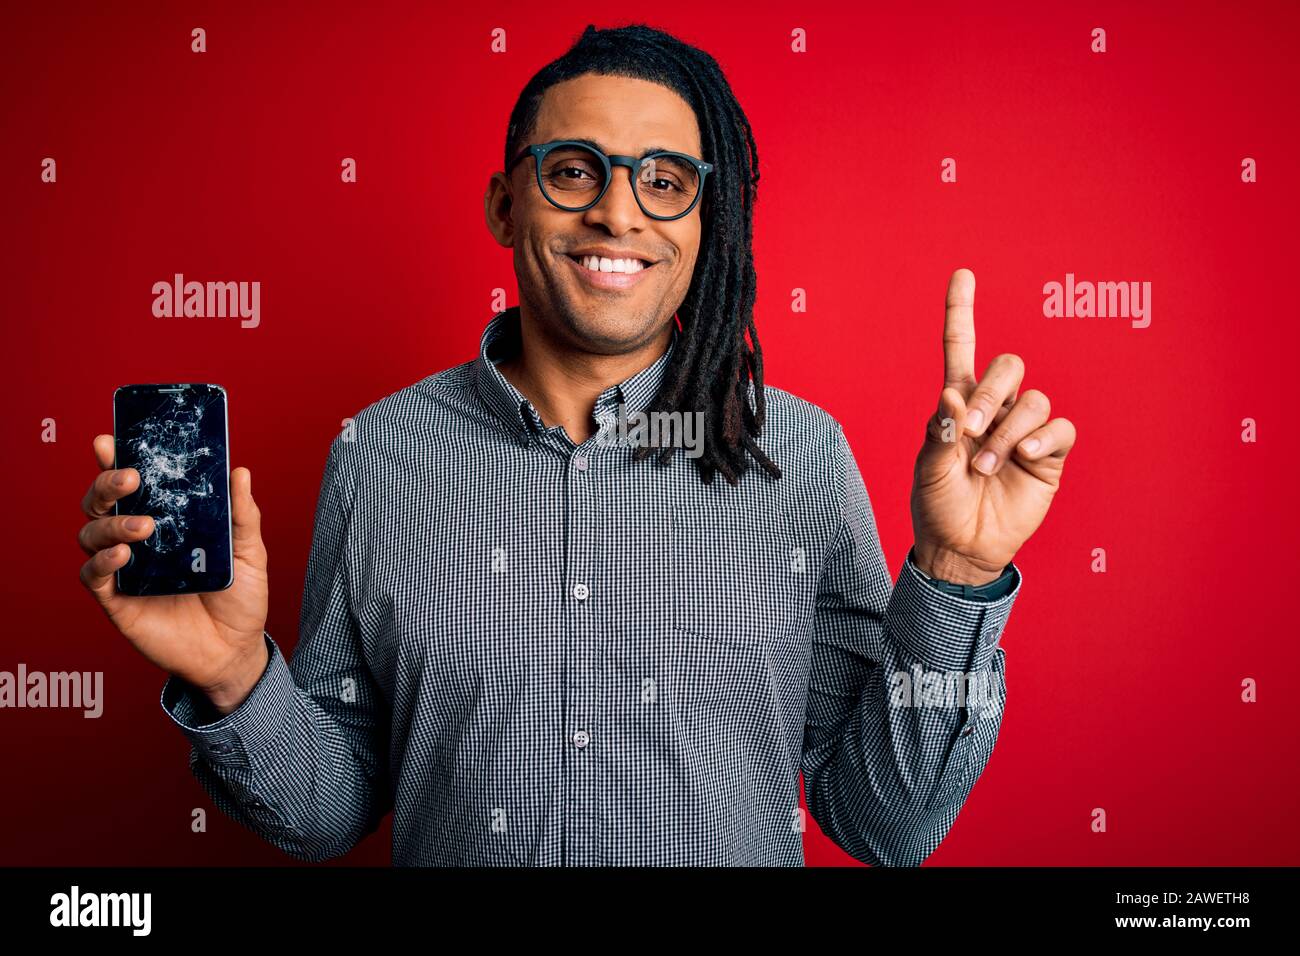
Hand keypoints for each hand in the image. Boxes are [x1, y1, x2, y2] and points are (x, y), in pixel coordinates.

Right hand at [77, 434, 269, 713]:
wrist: (236, 650)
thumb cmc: (240, 598)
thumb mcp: (249, 552)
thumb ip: (242, 514)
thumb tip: (239, 471)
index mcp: (167, 520)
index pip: (134, 485)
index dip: (116, 460)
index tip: (110, 439)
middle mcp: (138, 540)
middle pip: (101, 503)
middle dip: (107, 484)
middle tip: (130, 476)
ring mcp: (125, 569)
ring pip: (92, 534)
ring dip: (111, 523)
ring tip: (143, 525)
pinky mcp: (117, 600)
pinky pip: (94, 575)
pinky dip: (102, 561)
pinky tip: (123, 556)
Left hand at [911, 269, 1076, 584]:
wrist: (961, 547)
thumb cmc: (938, 505)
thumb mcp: (928, 469)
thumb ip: (940, 431)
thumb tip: (952, 396)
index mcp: (958, 404)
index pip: (961, 349)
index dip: (962, 312)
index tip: (962, 275)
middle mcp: (994, 410)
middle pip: (1008, 367)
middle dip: (990, 392)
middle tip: (969, 429)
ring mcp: (1022, 431)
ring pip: (1033, 400)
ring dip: (1006, 432)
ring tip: (985, 467)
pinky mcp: (1048, 455)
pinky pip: (1059, 428)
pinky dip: (1041, 438)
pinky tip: (1022, 458)